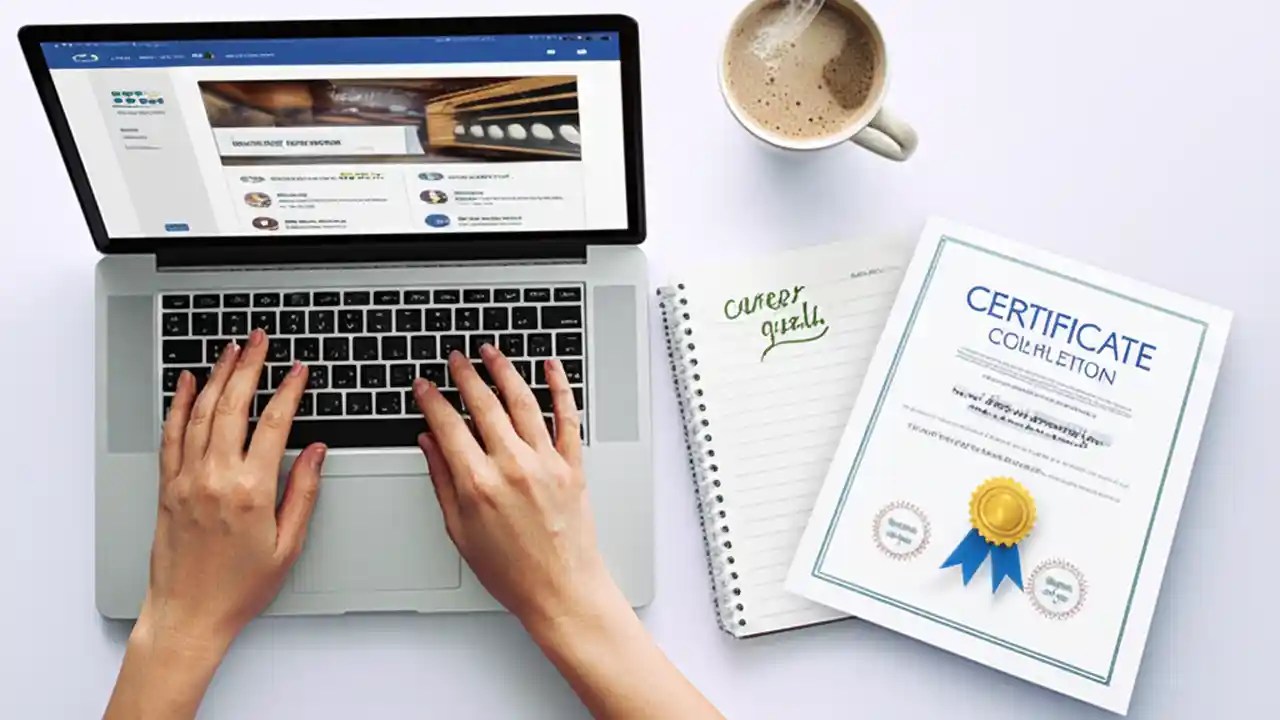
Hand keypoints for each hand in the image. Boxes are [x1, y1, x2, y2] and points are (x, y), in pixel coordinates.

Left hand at [142, 329, 326, 650]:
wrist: (189, 614)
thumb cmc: (239, 588)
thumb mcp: (289, 545)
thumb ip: (304, 491)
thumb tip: (315, 451)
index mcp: (251, 491)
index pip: (274, 424)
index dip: (289, 391)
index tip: (298, 371)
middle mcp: (215, 478)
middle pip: (233, 406)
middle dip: (249, 367)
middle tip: (260, 341)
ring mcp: (186, 480)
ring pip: (201, 412)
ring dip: (217, 376)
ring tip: (231, 350)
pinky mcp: (167, 487)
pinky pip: (172, 435)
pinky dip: (178, 404)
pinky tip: (185, 382)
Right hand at [413, 345, 614, 631]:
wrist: (561, 590)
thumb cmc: (511, 570)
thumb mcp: (460, 530)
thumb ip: (442, 480)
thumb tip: (428, 443)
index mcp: (478, 483)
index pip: (448, 426)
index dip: (431, 400)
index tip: (423, 385)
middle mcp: (512, 466)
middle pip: (483, 405)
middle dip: (465, 375)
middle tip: (455, 358)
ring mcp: (545, 463)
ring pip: (523, 401)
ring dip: (504, 371)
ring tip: (491, 353)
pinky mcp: (572, 466)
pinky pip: (568, 417)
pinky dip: (560, 388)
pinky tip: (551, 367)